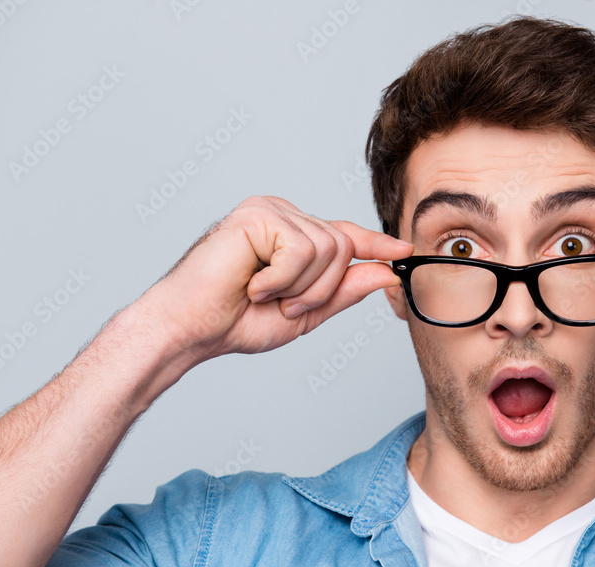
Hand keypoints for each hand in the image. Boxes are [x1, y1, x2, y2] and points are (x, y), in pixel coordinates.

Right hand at [141, 196, 412, 360]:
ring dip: (301, 287)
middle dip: (321, 288)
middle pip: (344, 245)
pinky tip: (252, 284)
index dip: (376, 244)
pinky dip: (282, 279)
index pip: (344, 235)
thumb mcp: (304, 311)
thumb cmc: (235, 320)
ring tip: (264, 295)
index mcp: (292, 233)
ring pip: (329, 249)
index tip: (404, 251)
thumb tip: (386, 273)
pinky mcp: (257, 215)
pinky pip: (302, 250)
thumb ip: (344, 291)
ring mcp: (270, 210)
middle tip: (282, 304)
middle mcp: (283, 214)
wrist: (189, 328)